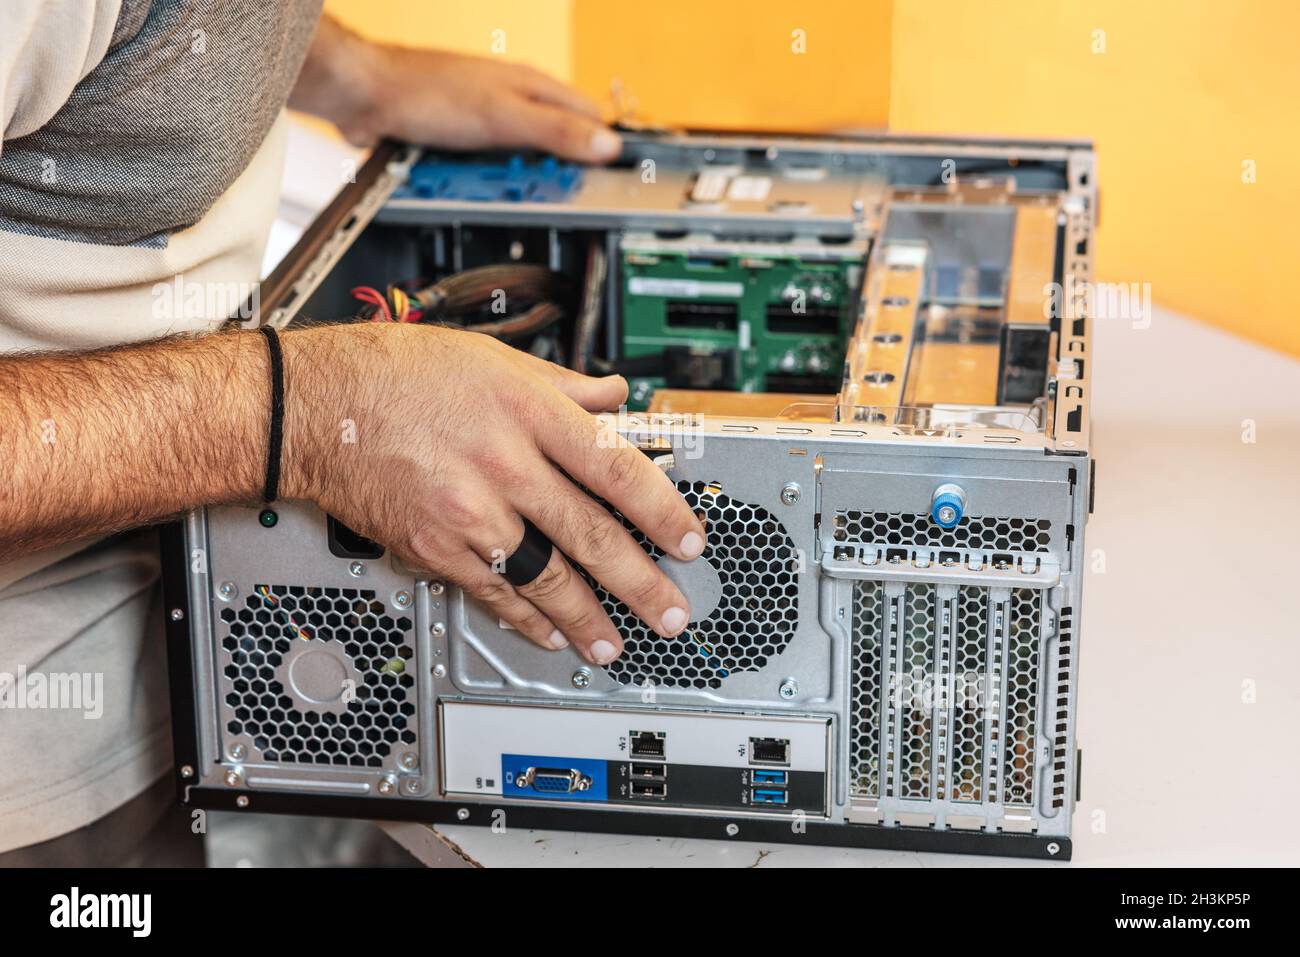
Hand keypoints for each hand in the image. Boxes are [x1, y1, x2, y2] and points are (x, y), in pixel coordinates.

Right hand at [282, 324, 706, 665]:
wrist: (315, 406)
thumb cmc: (398, 373)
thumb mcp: (494, 359)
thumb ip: (564, 385)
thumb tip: (615, 397)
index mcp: (528, 412)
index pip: (616, 467)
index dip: (662, 510)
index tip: (689, 541)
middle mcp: (504, 463)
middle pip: (589, 533)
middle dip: (639, 581)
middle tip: (671, 612)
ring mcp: (468, 510)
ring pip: (545, 574)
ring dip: (587, 615)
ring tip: (616, 643)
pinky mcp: (434, 545)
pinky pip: (492, 590)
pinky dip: (526, 617)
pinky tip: (551, 633)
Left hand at [366, 49, 622, 163]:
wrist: (368, 97)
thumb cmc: (427, 92)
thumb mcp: (505, 117)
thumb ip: (557, 131)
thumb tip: (606, 146)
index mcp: (535, 88)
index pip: (590, 120)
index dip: (600, 152)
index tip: (605, 182)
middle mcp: (515, 103)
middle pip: (553, 150)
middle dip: (544, 177)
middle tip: (532, 191)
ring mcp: (489, 124)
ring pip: (517, 166)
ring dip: (504, 183)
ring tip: (482, 182)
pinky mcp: (463, 143)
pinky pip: (483, 173)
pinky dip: (476, 183)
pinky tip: (462, 184)